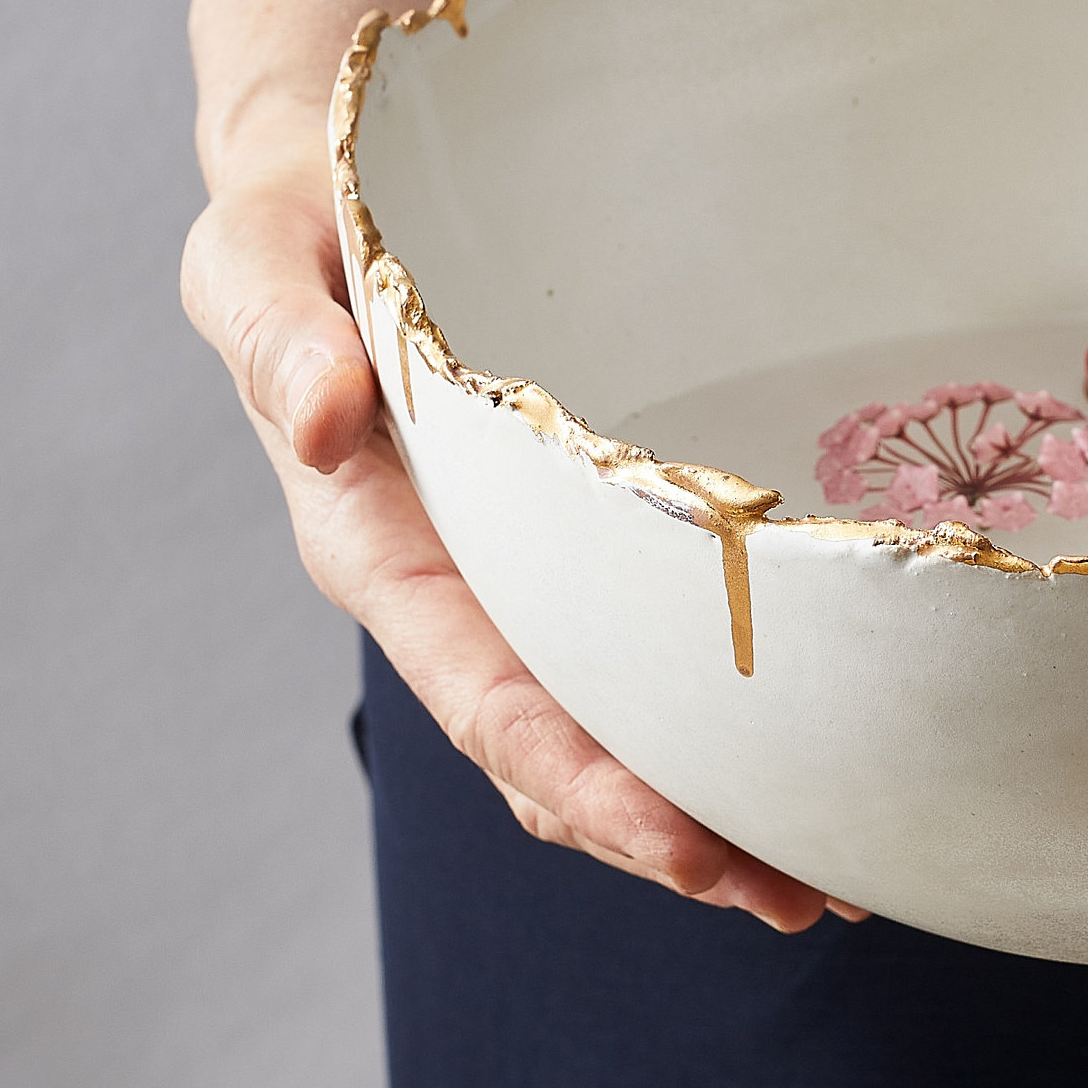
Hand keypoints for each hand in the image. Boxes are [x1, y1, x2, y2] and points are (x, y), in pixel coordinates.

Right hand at [179, 163, 850, 930]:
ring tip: (831, 884)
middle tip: (799, 902)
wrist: (327, 185)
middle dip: (672, 840)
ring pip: (614, 730)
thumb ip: (276, 335)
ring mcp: (518, 583)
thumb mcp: (256, 254)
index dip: (584, 783)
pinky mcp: (574, 549)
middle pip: (565, 752)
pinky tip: (815, 766)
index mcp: (378, 549)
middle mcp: (455, 592)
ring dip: (713, 814)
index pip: (487, 696)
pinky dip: (722, 727)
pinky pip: (646, 657)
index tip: (682, 849)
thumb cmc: (292, 216)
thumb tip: (322, 422)